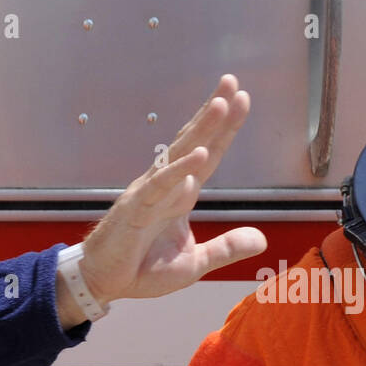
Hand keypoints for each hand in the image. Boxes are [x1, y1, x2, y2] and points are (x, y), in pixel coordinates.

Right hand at [56, 75, 266, 327]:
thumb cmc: (141, 270)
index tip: (240, 100)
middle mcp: (166, 188)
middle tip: (231, 83)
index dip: (225, 129)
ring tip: (220, 103)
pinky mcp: (136, 209)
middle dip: (214, 114)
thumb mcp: (194, 264)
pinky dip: (180, 169)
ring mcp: (149, 194)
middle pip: (195, 142)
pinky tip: (200, 153)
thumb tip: (261, 240)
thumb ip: (226, 249)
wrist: (103, 283)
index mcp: (180, 196)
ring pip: (178, 155)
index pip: (208, 156)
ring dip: (201, 129)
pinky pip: (161, 185)